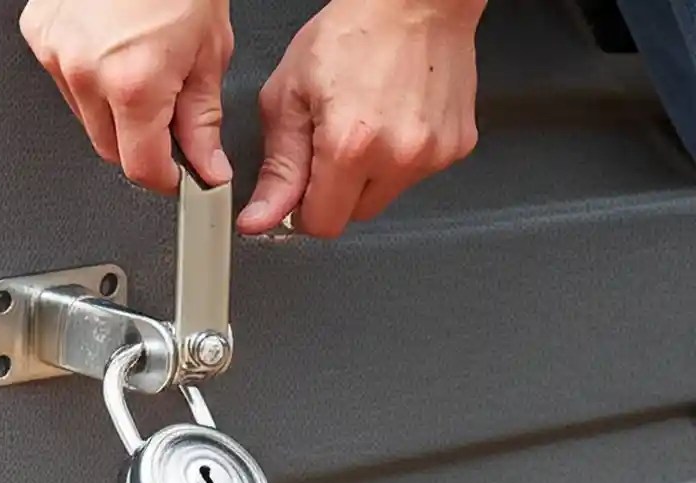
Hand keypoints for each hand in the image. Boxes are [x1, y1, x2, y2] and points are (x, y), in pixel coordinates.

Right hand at [19, 0, 234, 192]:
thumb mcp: (209, 49)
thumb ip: (202, 119)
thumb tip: (206, 164)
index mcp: (134, 82)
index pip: (140, 169)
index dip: (165, 178)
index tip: (179, 175)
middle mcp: (87, 73)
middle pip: (111, 147)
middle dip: (142, 140)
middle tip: (169, 105)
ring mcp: (56, 54)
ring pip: (86, 116)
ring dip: (113, 108)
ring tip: (141, 61)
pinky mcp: (39, 35)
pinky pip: (65, 79)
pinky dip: (89, 75)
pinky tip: (112, 45)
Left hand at [236, 0, 485, 237]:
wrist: (417, 1)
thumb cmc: (353, 33)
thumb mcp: (289, 95)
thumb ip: (278, 167)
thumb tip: (260, 219)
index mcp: (350, 146)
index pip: (322, 225)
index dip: (303, 210)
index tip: (300, 187)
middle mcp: (398, 157)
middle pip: (354, 215)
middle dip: (336, 190)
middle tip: (331, 139)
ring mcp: (434, 155)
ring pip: (386, 195)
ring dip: (369, 174)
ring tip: (365, 119)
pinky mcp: (458, 147)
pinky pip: (416, 174)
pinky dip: (400, 157)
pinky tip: (392, 117)